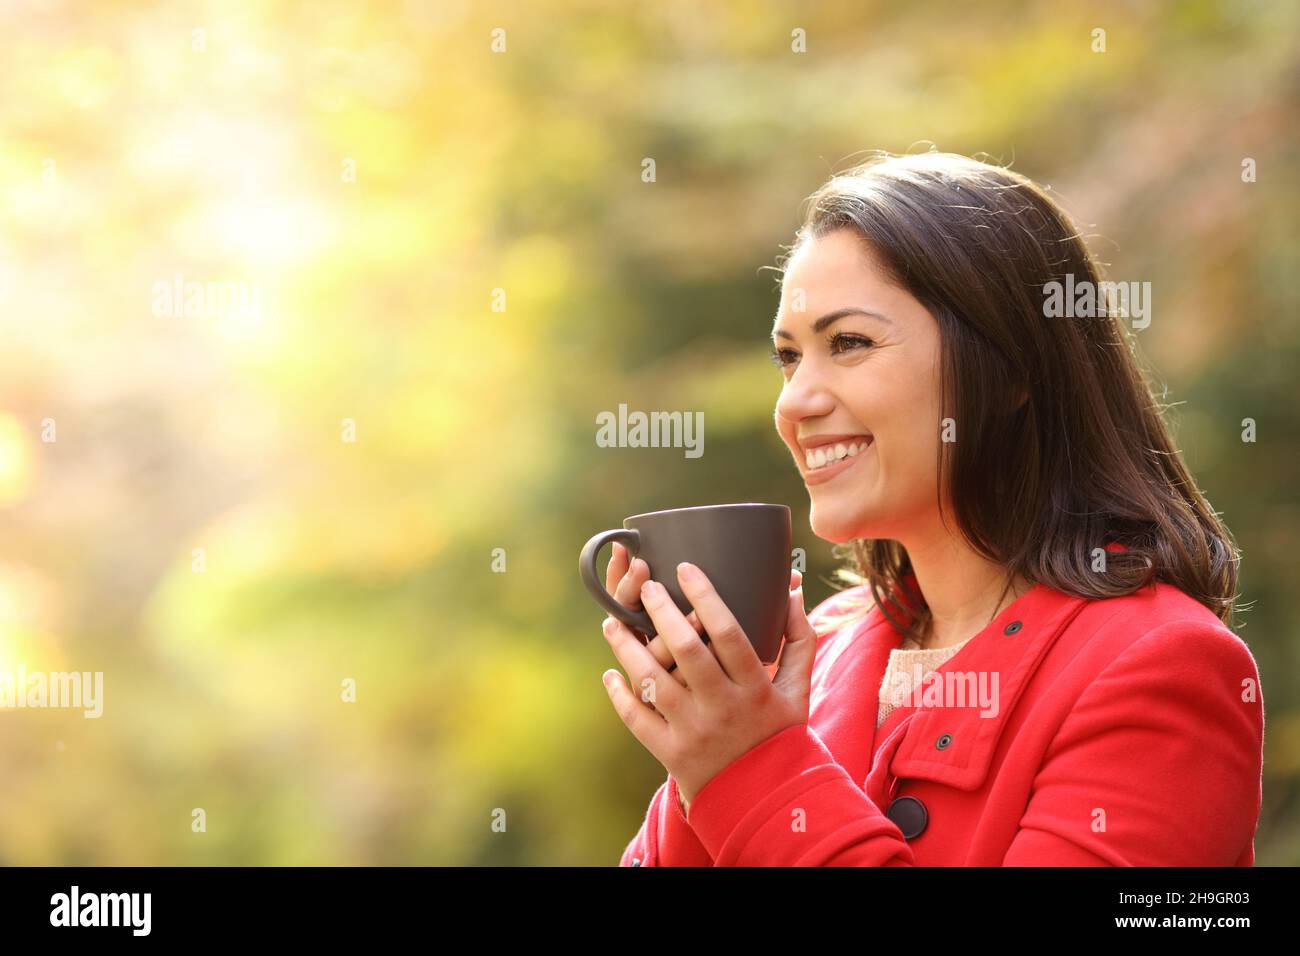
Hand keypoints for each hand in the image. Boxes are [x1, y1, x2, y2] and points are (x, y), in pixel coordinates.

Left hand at [601, 563, 817, 807]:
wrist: (762, 800)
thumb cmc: (778, 735)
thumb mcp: (797, 691)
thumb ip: (799, 640)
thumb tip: (793, 592)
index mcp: (754, 688)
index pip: (729, 633)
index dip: (706, 597)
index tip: (685, 568)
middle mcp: (722, 708)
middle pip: (686, 651)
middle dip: (661, 613)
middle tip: (646, 586)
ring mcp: (694, 731)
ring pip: (652, 681)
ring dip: (627, 648)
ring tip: (612, 623)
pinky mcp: (670, 753)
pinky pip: (637, 719)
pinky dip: (619, 694)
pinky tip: (610, 672)